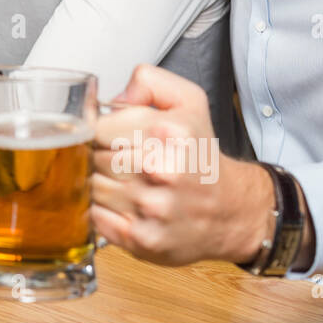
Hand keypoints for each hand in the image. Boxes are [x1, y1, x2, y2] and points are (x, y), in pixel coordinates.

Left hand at [89, 64, 272, 267]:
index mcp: (169, 133)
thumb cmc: (201, 157)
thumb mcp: (188, 102)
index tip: (113, 138)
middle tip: (124, 162)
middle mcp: (161, 171)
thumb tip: (112, 98)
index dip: (101, 133)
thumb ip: (149, 82)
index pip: (98, 128)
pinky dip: (102, 211)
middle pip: (93, 158)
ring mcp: (152, 208)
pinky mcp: (144, 240)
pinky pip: (96, 218)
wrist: (230, 209)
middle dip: (102, 157)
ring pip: (92, 187)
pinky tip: (124, 206)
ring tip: (127, 183)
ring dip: (101, 184)